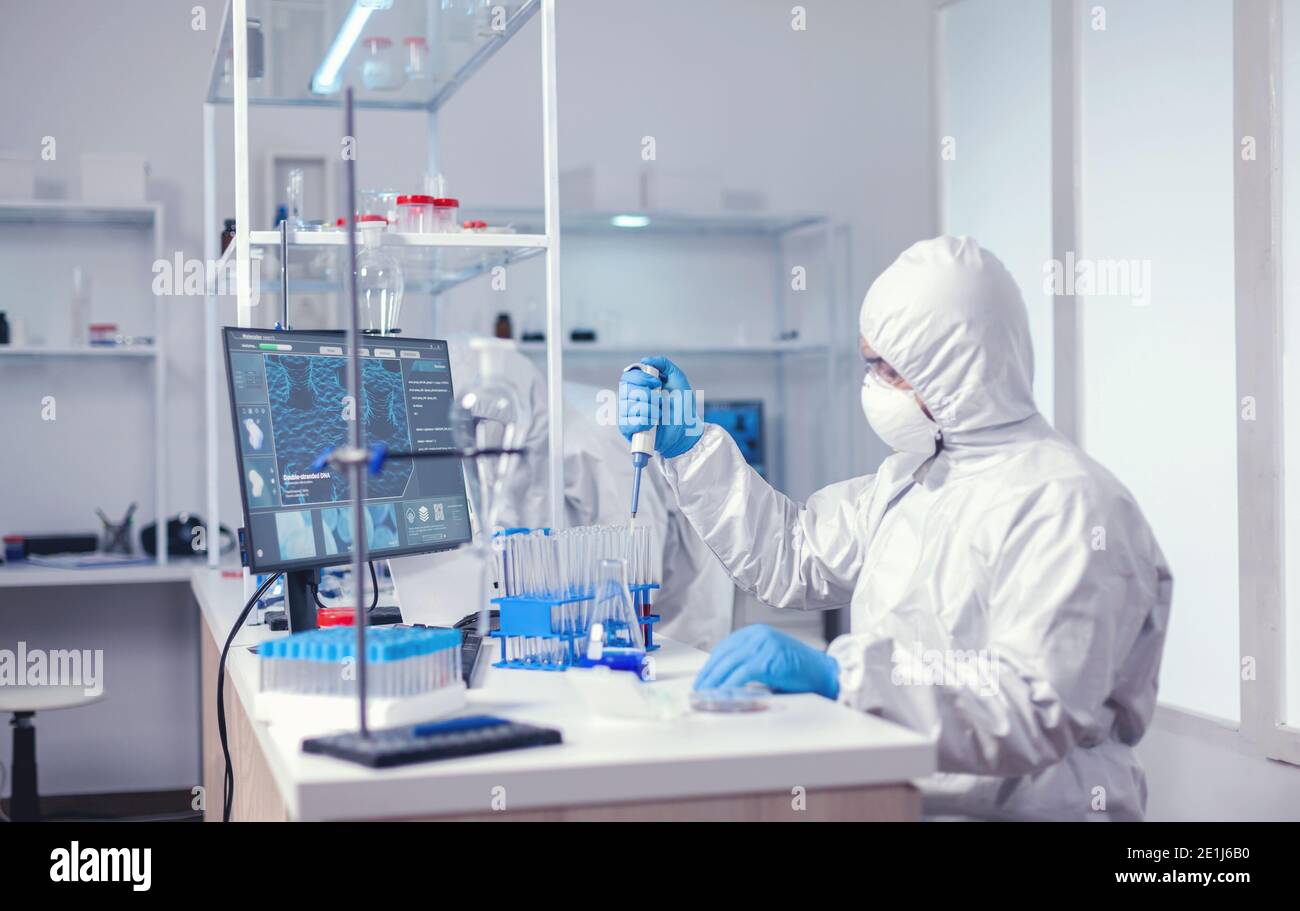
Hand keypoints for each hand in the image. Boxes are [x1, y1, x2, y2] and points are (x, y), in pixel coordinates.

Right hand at [618, 356, 701, 457]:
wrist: (687, 429)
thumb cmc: (682, 407)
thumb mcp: (678, 379)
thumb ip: (664, 364)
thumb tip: (645, 359)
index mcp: (639, 386)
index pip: (628, 376)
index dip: (641, 377)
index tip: (657, 383)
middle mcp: (630, 399)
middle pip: (626, 389)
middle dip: (648, 394)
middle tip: (660, 401)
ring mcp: (627, 414)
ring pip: (630, 406)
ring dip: (651, 409)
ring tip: (660, 414)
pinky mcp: (627, 430)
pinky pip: (630, 422)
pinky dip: (646, 421)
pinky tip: (653, 424)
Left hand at [693, 624, 839, 698]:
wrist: (825, 673)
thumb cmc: (799, 670)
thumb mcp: (770, 659)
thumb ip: (749, 662)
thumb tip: (724, 679)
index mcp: (756, 632)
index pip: (725, 648)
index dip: (711, 664)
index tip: (702, 678)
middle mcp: (758, 635)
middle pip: (723, 655)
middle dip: (708, 674)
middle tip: (698, 689)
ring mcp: (763, 645)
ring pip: (728, 664)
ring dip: (713, 682)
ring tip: (704, 695)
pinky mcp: (768, 660)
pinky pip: (741, 674)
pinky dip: (728, 686)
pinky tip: (721, 695)